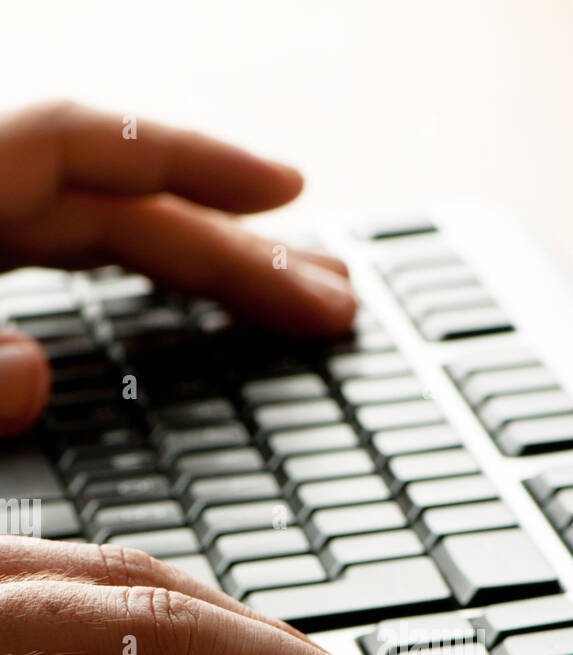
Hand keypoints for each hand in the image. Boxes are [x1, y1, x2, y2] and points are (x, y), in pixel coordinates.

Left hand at [0, 101, 357, 435]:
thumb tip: (33, 380)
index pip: (80, 145)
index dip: (191, 160)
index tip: (289, 188)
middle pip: (121, 211)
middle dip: (235, 253)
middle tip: (329, 304)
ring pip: (102, 240)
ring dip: (204, 269)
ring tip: (292, 301)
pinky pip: (68, 267)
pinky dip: (140, 280)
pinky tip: (187, 297)